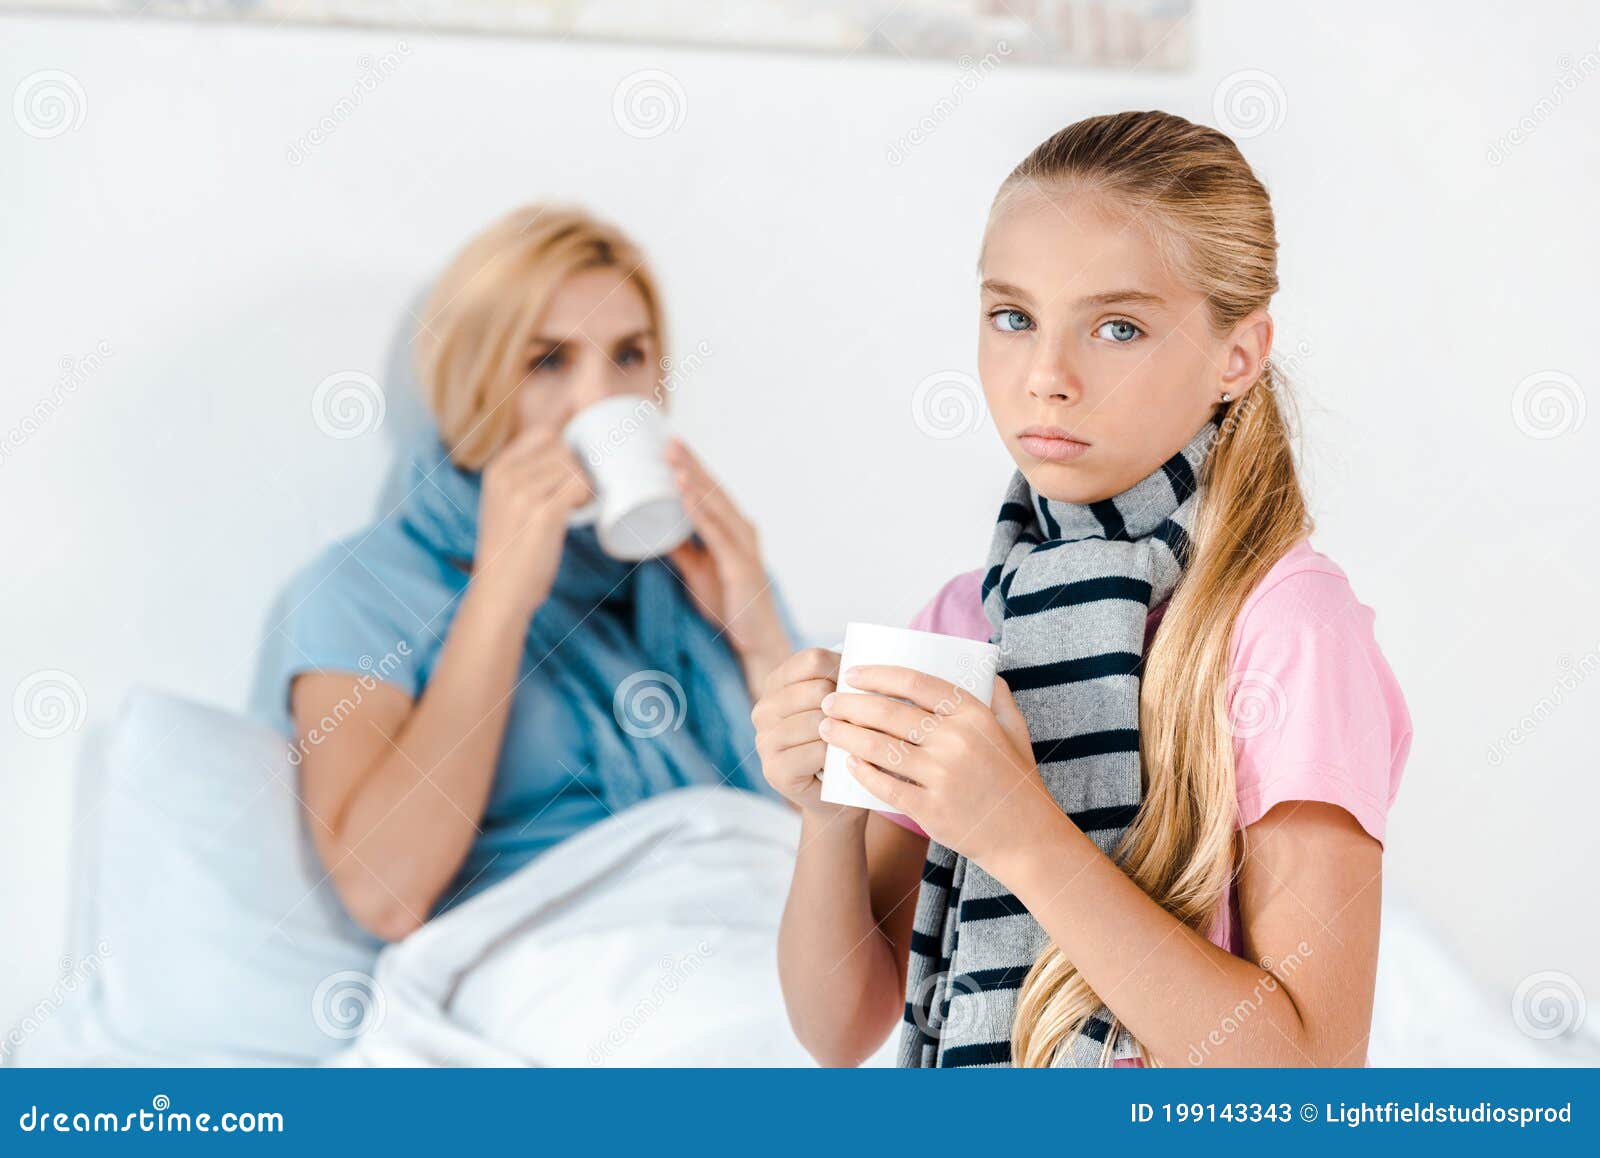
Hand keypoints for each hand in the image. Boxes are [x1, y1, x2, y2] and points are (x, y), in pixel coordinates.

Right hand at [470, 400, 592, 620]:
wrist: (500, 591)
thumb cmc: (511, 549)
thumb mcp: (506, 502)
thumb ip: (526, 476)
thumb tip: (571, 451)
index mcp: (497, 469)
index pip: (543, 432)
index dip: (567, 443)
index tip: (575, 465)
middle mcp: (506, 476)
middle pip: (563, 448)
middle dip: (577, 469)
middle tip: (575, 496)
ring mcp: (522, 494)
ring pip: (574, 466)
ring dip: (583, 485)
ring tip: (574, 507)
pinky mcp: (542, 514)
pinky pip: (579, 486)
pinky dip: (586, 497)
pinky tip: (578, 512)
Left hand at [665, 437, 788, 665]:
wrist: (755, 640)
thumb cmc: (730, 604)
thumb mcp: (698, 570)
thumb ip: (683, 548)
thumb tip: (658, 529)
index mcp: (733, 529)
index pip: (710, 491)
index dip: (692, 466)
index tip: (670, 444)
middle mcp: (742, 531)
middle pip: (714, 491)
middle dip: (691, 464)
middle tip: (669, 439)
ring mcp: (744, 547)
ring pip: (716, 507)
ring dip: (693, 482)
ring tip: (673, 460)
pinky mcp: (740, 565)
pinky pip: (716, 534)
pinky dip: (700, 512)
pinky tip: (685, 496)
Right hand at [751, 648, 863, 823]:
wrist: (841, 793)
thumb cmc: (847, 739)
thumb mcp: (842, 701)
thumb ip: (845, 680)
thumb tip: (866, 668)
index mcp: (777, 683)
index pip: (813, 659)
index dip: (843, 670)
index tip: (859, 688)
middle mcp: (763, 709)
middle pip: (815, 690)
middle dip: (846, 705)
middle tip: (863, 721)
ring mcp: (764, 740)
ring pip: (815, 721)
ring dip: (843, 731)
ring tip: (856, 739)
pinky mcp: (774, 770)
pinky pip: (814, 751)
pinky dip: (836, 754)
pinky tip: (844, 758)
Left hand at [815, 667, 1064, 869]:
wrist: (1027, 839)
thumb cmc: (1017, 783)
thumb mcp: (1016, 733)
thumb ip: (999, 699)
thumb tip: (985, 671)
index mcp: (974, 715)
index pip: (915, 683)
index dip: (878, 675)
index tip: (852, 673)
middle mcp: (956, 741)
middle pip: (888, 713)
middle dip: (850, 705)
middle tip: (828, 703)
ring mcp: (942, 776)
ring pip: (879, 747)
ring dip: (846, 735)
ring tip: (826, 729)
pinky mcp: (930, 809)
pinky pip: (885, 785)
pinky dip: (862, 772)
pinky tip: (848, 763)